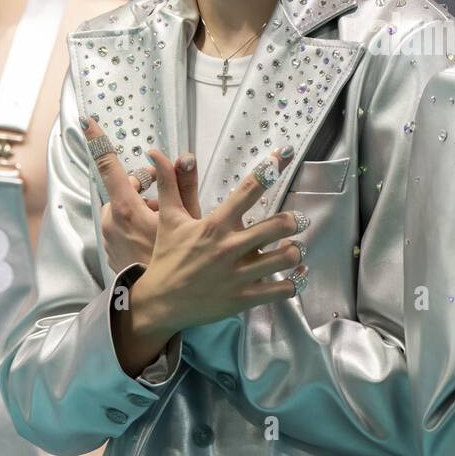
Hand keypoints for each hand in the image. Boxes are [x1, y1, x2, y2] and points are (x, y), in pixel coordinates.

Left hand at [83, 115, 198, 272]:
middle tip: (167, 204)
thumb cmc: (177, 262)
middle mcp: (110, 222)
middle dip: (144, 191)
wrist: (161, 305)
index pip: (109, 167)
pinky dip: (136, 227)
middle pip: (124, 190)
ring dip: (141, 210)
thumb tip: (183, 157)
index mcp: (126, 209)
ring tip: (164, 227)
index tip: (87, 122)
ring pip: (124, 210)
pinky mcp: (111, 252)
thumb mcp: (189, 220)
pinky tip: (155, 241)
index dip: (98, 142)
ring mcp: (109, 239)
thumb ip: (184, 184)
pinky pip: (122, 229)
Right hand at [112, 145, 308, 376]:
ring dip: (295, 251)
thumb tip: (156, 153)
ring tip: (294, 248)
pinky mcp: (243, 298)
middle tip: (296, 220)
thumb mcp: (169, 219)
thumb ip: (169, 185)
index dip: (270, 169)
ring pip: (285, 258)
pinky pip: (281, 290)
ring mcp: (238, 275)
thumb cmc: (167, 257)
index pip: (248, 190)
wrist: (160, 302)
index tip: (286, 154)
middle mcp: (230, 247)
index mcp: (216, 224)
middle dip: (294, 220)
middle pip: (278, 226)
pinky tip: (298, 275)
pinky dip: (295, 281)